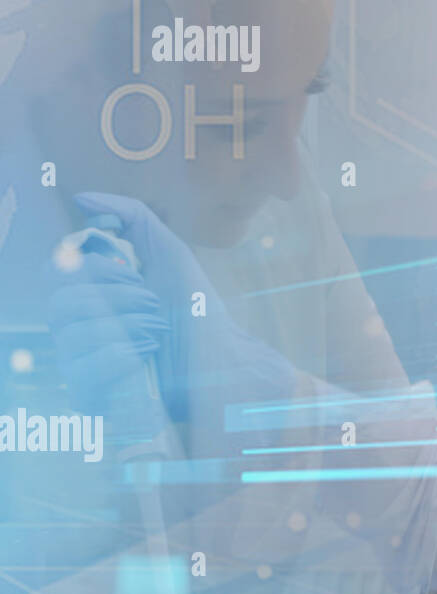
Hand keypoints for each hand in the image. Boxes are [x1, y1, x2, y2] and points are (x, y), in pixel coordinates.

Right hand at [67, 192, 297, 455]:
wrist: (221, 358)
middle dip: (119, 299)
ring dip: (128, 327)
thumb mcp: (167, 252)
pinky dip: (121, 357)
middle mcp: (76, 327)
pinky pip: (81, 373)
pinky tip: (147, 356)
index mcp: (88, 293)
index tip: (138, 277)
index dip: (100, 271)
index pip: (58, 271)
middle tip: (154, 306)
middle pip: (61, 303)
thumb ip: (131, 217)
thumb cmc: (194, 307)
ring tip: (157, 332)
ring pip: (70, 336)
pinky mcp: (88, 396)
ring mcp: (78, 363)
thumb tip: (83, 197)